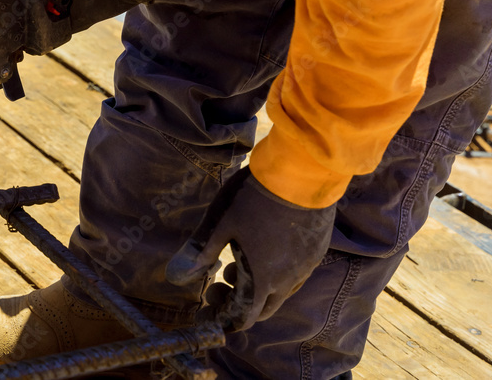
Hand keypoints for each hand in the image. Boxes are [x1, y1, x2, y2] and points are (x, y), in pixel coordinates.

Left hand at [165, 167, 335, 330]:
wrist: (302, 172)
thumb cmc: (255, 197)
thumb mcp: (221, 223)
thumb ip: (200, 253)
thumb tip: (174, 277)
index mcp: (262, 280)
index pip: (242, 318)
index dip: (221, 318)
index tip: (205, 305)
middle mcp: (288, 281)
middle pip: (262, 309)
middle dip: (237, 302)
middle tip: (217, 283)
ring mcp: (306, 267)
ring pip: (280, 292)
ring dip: (257, 287)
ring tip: (236, 262)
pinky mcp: (317, 250)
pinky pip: (295, 274)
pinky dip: (275, 272)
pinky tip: (264, 250)